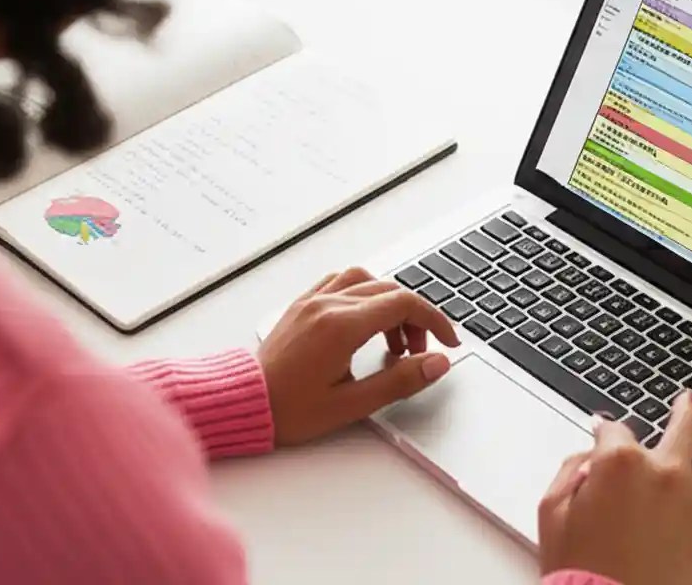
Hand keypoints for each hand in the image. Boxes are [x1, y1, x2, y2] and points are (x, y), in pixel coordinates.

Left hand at [258, 267, 459, 445]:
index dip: (435, 322)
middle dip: (415, 319)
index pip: (405, 304)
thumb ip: (400, 380)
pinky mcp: (301, 305)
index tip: (447, 343)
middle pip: (390, 291)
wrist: (243, 404)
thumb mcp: (353, 404)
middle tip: (416, 354)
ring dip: (389, 304)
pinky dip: (362, 294)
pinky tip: (364, 321)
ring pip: (367, 281)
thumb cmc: (288, 410)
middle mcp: (327, 304)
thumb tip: (436, 363)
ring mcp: (312, 301)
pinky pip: (340, 282)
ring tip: (390, 341)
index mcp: (341, 326)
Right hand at [538, 392, 691, 584]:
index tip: (606, 434)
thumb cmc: (578, 566)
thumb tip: (591, 450)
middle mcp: (663, 472)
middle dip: (682, 407)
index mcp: (619, 463)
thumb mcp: (553, 507)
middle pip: (685, 420)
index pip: (618, 427)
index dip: (608, 429)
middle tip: (684, 403)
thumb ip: (573, 467)